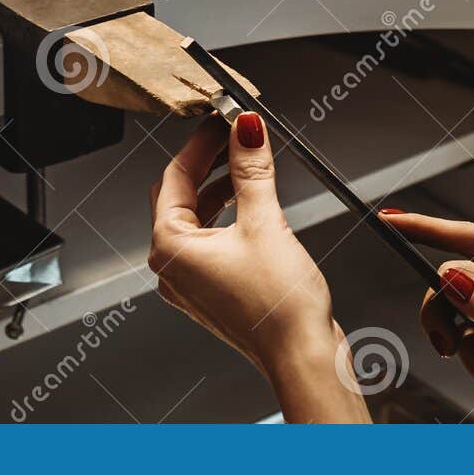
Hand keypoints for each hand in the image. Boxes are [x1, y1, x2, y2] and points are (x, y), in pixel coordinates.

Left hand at [148, 110, 368, 421]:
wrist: (303, 357)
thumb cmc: (278, 308)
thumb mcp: (264, 222)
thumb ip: (251, 169)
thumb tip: (245, 130)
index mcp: (170, 247)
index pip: (175, 175)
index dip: (200, 141)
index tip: (221, 117)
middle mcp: (173, 266)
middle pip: (181, 195)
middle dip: (208, 161)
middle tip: (233, 132)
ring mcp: (192, 281)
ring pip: (197, 217)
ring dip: (221, 186)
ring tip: (247, 161)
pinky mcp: (214, 290)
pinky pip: (212, 239)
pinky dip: (228, 213)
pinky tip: (252, 200)